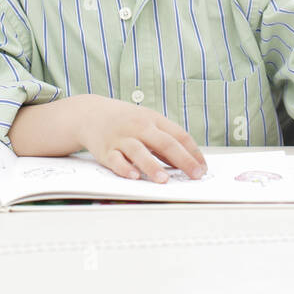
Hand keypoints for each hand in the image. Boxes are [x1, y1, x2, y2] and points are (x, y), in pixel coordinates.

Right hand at [72, 96, 207, 182]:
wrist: (91, 113)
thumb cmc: (125, 120)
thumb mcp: (147, 123)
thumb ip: (165, 141)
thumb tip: (185, 163)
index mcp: (154, 120)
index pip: (179, 135)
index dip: (193, 152)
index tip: (202, 168)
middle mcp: (139, 128)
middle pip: (164, 142)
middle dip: (182, 160)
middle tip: (195, 175)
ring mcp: (122, 139)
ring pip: (139, 152)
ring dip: (152, 166)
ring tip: (164, 180)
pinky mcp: (105, 150)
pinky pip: (116, 160)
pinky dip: (125, 169)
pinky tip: (134, 176)